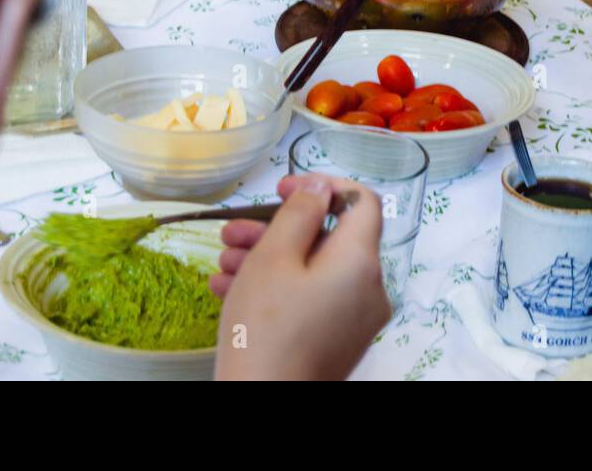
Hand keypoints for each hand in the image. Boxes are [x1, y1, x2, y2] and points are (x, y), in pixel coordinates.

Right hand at [210, 173, 390, 380]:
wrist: (264, 406)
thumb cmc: (266, 330)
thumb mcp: (273, 258)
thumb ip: (299, 213)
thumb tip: (320, 186)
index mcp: (361, 262)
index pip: (361, 202)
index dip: (322, 187)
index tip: (282, 190)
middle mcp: (369, 289)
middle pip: (328, 240)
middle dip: (276, 230)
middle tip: (233, 232)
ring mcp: (354, 319)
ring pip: (313, 271)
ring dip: (267, 260)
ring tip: (222, 263)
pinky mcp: (337, 342)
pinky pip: (311, 300)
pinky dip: (277, 289)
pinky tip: (228, 289)